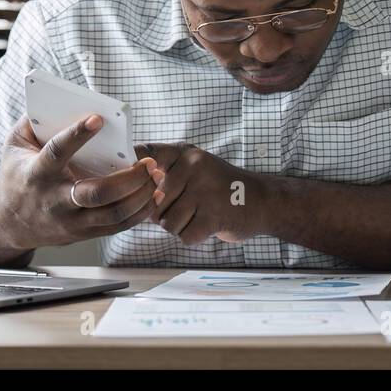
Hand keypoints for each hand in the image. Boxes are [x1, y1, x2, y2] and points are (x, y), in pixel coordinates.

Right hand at [0, 113, 166, 251]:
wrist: (8, 222)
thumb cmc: (16, 175)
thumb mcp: (15, 144)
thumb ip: (34, 121)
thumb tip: (57, 100)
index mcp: (36, 173)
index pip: (57, 153)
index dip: (77, 135)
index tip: (98, 118)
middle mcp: (55, 200)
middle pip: (97, 193)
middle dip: (129, 178)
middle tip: (149, 162)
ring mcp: (70, 221)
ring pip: (113, 214)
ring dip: (141, 195)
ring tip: (157, 175)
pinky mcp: (83, 233)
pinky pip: (118, 226)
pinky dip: (140, 211)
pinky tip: (154, 194)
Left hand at [134, 142, 265, 245]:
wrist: (262, 200)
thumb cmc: (219, 189)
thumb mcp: (193, 169)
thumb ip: (163, 175)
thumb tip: (128, 193)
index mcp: (184, 153)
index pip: (145, 155)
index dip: (131, 172)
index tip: (131, 183)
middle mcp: (193, 167)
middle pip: (153, 203)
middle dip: (164, 214)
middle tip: (188, 208)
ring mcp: (205, 190)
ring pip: (167, 223)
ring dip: (180, 227)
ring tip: (199, 215)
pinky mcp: (215, 215)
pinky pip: (185, 236)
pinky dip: (195, 236)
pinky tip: (209, 224)